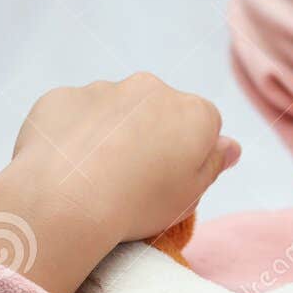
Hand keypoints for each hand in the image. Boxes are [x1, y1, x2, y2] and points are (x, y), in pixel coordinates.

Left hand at [9, 73, 238, 242]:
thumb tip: (229, 146)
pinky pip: (76, 113)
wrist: (66, 200)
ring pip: (116, 109)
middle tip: (136, 179)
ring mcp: (103, 89)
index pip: (205, 125)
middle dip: (152, 136)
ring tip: (98, 177)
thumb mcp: (191, 195)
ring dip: (113, 133)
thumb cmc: (138, 204)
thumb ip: (214, 164)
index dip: (191, 154)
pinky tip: (69, 166)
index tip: (174, 179)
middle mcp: (151, 89)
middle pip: (160, 110)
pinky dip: (75, 134)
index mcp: (193, 112)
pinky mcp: (63, 97)